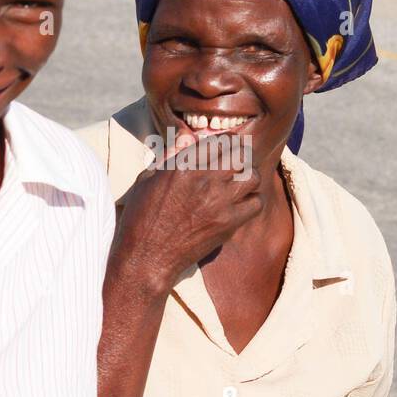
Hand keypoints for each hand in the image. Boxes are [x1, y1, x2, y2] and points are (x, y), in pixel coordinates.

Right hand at [115, 129, 261, 293]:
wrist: (147, 257)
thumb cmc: (141, 218)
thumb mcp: (146, 179)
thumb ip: (169, 157)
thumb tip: (187, 139)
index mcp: (183, 166)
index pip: (219, 141)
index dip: (225, 141)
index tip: (226, 146)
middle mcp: (204, 180)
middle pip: (240, 154)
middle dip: (240, 155)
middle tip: (236, 163)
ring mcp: (219, 202)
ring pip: (253, 176)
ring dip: (249, 177)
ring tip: (240, 183)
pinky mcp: (228, 223)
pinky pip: (256, 203)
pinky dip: (252, 201)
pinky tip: (242, 204)